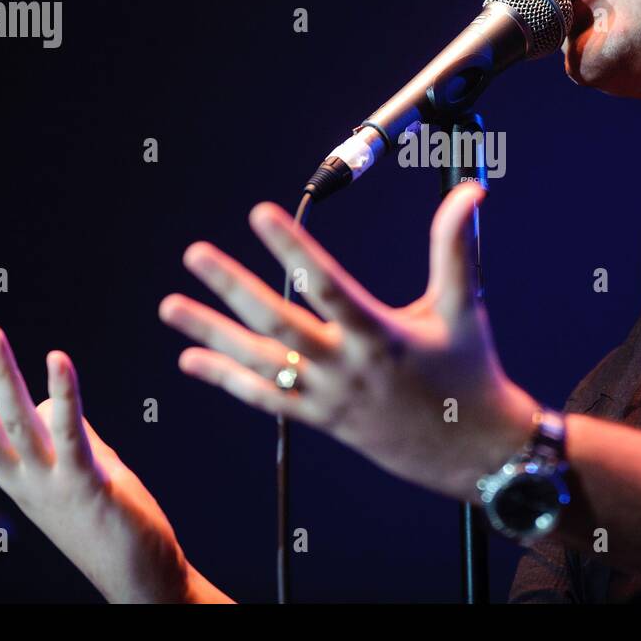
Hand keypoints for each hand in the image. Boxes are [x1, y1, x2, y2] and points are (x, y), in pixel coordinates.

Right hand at [0, 322, 230, 602]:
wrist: (138, 577)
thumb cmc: (107, 519)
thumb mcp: (74, 468)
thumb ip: (58, 434)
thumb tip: (47, 400)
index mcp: (11, 473)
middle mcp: (19, 479)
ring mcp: (49, 483)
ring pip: (13, 423)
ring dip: (0, 373)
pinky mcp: (85, 484)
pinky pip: (68, 435)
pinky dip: (62, 395)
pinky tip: (58, 359)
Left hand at [159, 180, 538, 502]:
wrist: (468, 448)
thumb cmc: (467, 370)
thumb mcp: (462, 307)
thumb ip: (456, 247)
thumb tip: (469, 192)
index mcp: (381, 337)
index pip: (328, 287)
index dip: (294, 251)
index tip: (262, 215)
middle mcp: (347, 368)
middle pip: (278, 324)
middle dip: (233, 288)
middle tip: (196, 254)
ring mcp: (328, 397)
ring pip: (260, 364)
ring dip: (212, 334)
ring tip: (171, 306)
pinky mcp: (320, 418)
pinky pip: (265, 400)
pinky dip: (227, 379)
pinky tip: (191, 359)